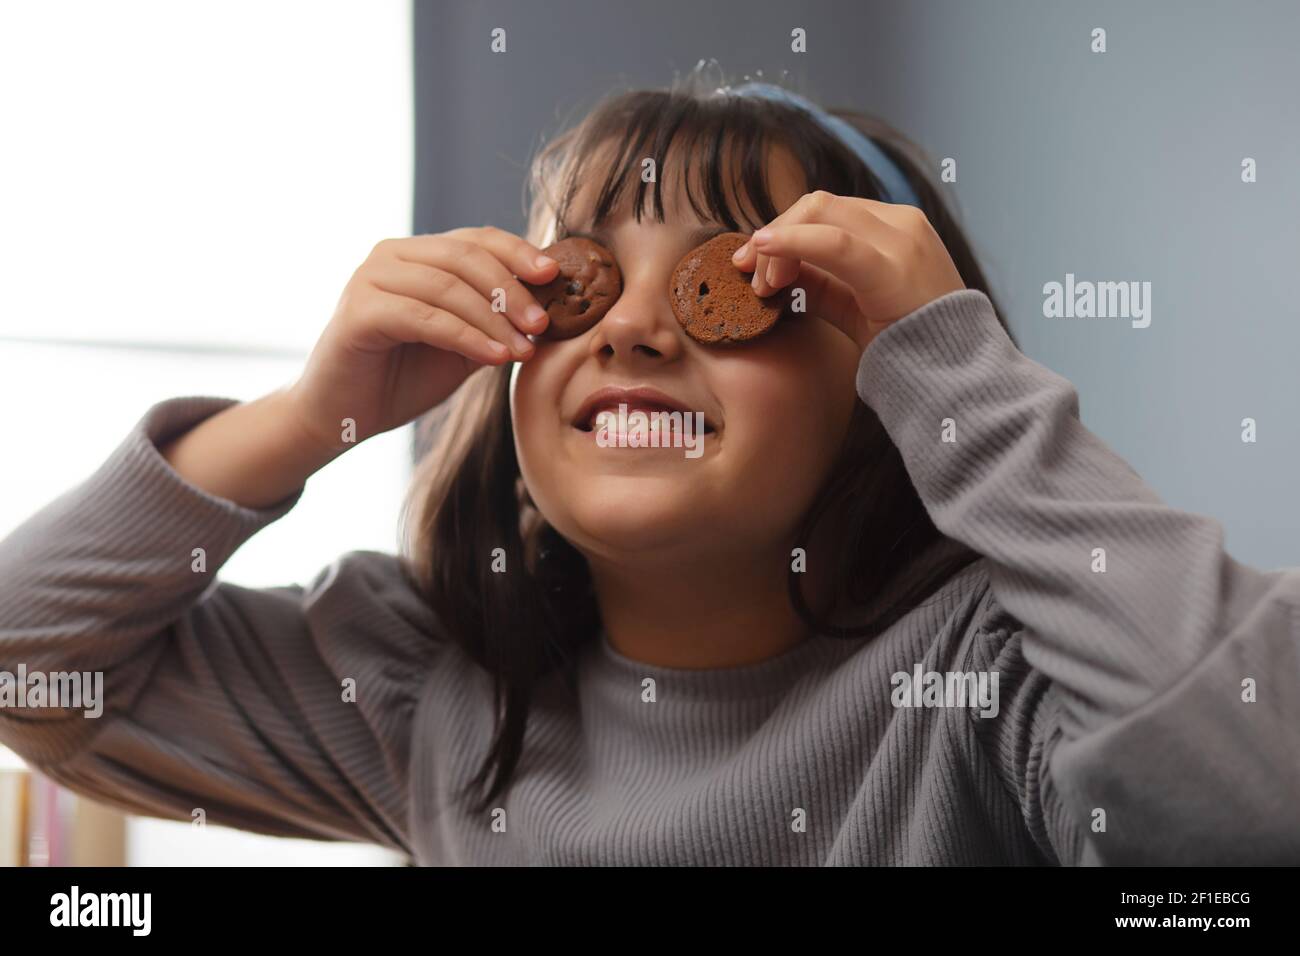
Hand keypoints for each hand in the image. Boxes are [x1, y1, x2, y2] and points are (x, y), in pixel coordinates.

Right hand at [288, 227, 558, 450]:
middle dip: (511, 290)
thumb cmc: (402, 379)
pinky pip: (424, 317)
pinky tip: (494, 358)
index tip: (554, 276)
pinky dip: (465, 337)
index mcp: (416, 254)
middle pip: (464, 257)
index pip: (476, 239)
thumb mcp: (462, 346)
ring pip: (447, 287)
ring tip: (524, 350)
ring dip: (494, 320)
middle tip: (543, 324)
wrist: (344, 417)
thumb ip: (495, 322)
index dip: (518, 253)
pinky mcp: (358, 312)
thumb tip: (549, 307)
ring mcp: (369, 279)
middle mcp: (390, 256)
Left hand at [730, 191, 965, 351]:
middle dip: (774, 234)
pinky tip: (766, 248)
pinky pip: (835, 243)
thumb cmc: (905, 344)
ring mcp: (902, 241)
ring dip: (778, 244)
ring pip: (820, 213)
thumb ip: (819, 280)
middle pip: (818, 205)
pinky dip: (793, 241)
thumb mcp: (854, 304)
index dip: (782, 230)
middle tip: (750, 274)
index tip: (751, 262)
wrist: (953, 376)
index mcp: (895, 227)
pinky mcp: (894, 269)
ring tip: (763, 284)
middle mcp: (901, 223)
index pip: (826, 211)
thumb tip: (774, 268)